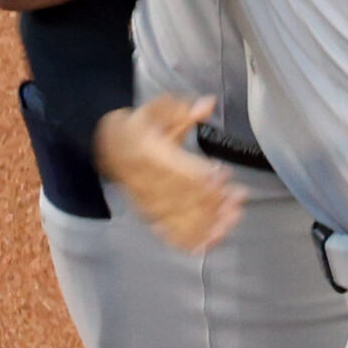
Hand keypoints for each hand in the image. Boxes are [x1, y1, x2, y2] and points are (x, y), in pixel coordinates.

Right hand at [93, 95, 243, 252]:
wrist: (108, 148)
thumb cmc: (139, 128)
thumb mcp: (157, 110)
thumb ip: (182, 110)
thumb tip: (207, 104)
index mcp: (147, 154)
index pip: (173, 168)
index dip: (198, 174)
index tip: (222, 176)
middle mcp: (147, 182)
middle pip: (180, 197)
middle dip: (212, 201)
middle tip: (238, 199)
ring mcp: (148, 202)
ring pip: (178, 218)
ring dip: (207, 222)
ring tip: (232, 220)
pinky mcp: (150, 216)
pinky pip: (170, 233)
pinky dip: (191, 240)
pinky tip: (211, 242)